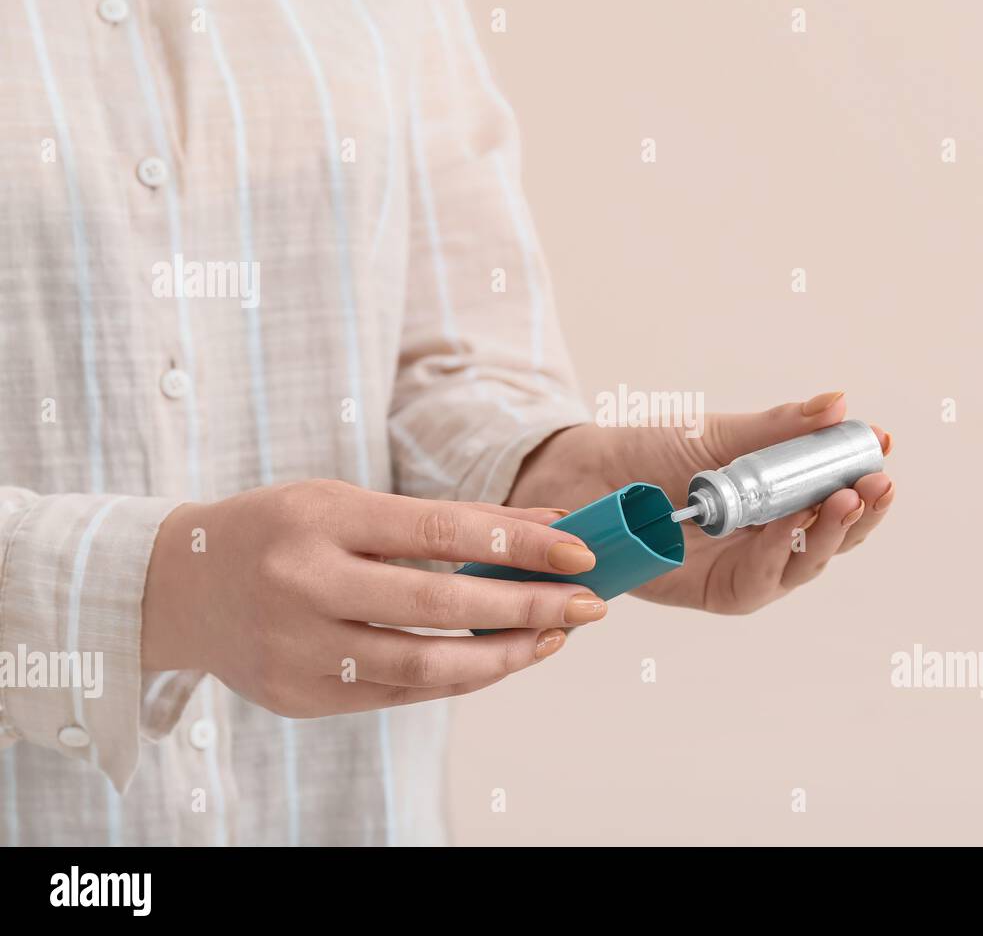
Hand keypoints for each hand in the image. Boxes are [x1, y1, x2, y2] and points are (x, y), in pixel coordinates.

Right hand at [140, 479, 608, 715]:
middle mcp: (305, 585)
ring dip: (502, 657)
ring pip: (424, 667)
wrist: (178, 588)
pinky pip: (398, 694)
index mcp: (321, 520)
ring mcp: (297, 650)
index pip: (442, 532)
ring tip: (551, 638)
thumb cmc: (280, 529)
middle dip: (527, 609)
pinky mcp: (299, 698)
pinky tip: (497, 660)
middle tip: (587, 605)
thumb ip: (449, 518)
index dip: (519, 545)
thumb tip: (548, 525)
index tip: (579, 552)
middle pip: (439, 608)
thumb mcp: (353, 501)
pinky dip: (456, 678)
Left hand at [509, 392, 893, 613]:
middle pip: (835, 537)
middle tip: (875, 483)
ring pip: (804, 565)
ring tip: (840, 500)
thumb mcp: (720, 433)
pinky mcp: (716, 593)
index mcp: (781, 498)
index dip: (865, 478)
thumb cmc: (652, 452)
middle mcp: (772, 538)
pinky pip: (758, 582)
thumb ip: (778, 428)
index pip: (838, 496)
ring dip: (828, 535)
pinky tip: (788, 526)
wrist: (587, 476)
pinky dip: (776, 555)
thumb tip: (840, 402)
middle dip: (860, 512)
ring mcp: (746, 567)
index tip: (882, 449)